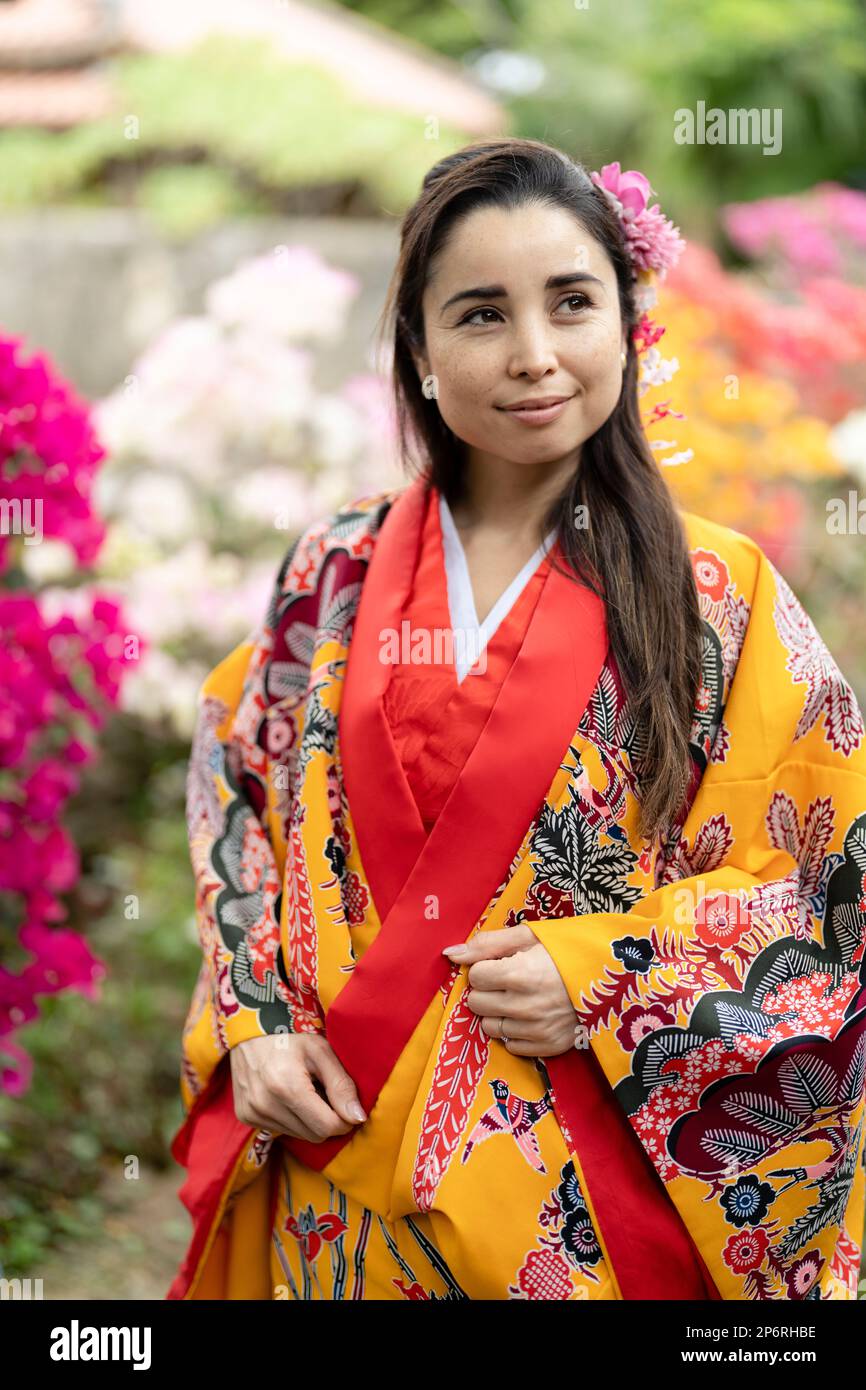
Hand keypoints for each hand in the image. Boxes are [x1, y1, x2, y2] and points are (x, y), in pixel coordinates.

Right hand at [229, 1032, 366, 1141]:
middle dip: (327, 1120)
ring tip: (307, 1092)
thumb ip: (342, 1085)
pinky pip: (281, 1131)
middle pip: (314, 1135)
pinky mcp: (245, 1117)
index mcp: (287, 1086)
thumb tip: (358, 1117)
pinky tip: (289, 1096)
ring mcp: (253, 1113)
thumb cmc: (291, 1038)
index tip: (346, 1105)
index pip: (327, 1127)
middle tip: (326, 1094)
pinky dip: (292, 1119)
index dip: (344, 1119)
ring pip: (299, 1135)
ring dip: (310, 1120)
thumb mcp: (322, 1051)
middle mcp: (265, 1104)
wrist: (249, 1033)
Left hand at [443, 925, 577, 1056]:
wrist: (612, 979)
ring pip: (489, 1027)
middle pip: (476, 1004)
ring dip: (498, 1012)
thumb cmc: (566, 952)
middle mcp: (525, 1006)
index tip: (502, 965)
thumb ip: (488, 943)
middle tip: (508, 982)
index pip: (475, 977)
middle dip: (487, 991)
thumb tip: (451, 954)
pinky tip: (531, 1016)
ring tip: (519, 999)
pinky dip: (515, 1031)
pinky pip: (510, 1045)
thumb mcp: (530, 936)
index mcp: (520, 974)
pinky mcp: (547, 1047)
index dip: (486, 968)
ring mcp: (536, 1030)